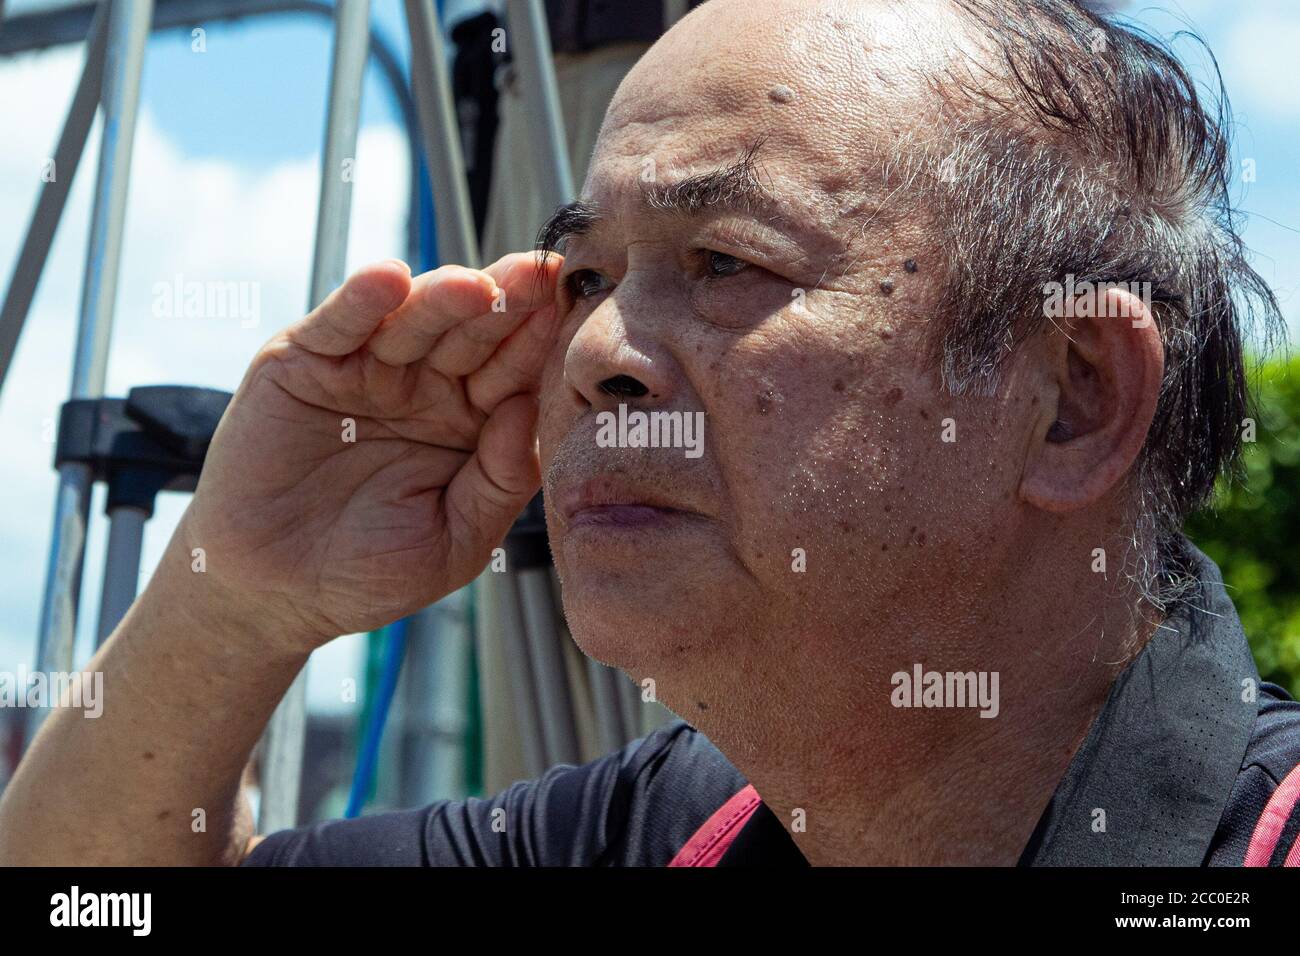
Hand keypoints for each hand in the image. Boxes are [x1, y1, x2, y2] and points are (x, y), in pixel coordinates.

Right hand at [174, 252, 560, 646]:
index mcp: (472, 421)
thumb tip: (530, 409)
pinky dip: (359, 300)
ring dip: (443, 299)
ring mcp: (367, 368)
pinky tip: (389, 280)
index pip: (513, 373)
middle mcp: (426, 384)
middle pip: (472, 334)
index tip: (571, 313)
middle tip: (538, 276)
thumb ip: (498, 480)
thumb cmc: (369, 570)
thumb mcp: (455, 538)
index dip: (539, 345)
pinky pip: (338, 325)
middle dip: (506, 304)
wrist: (271, 592)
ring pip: (413, 321)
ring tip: (473, 287)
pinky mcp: (304, 361)